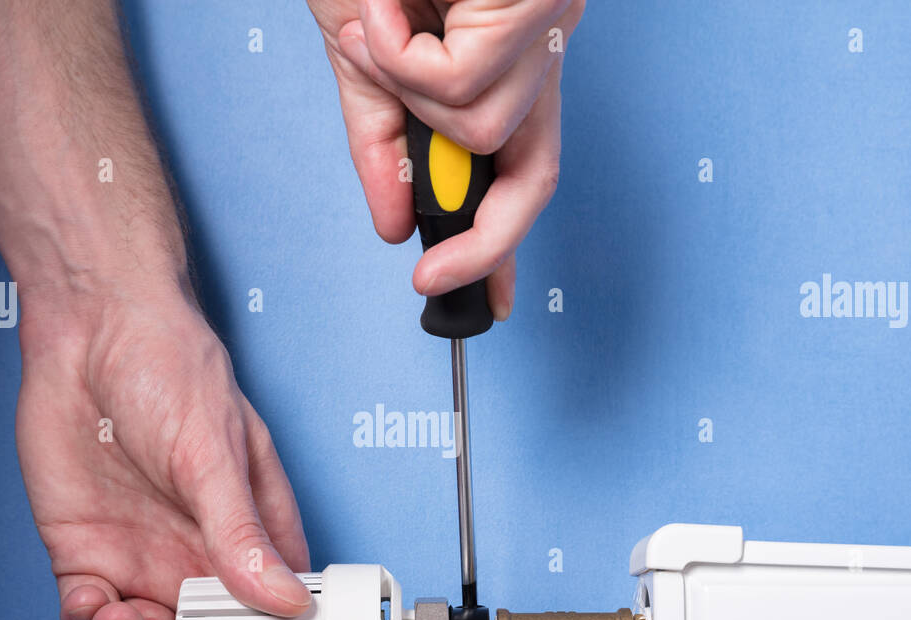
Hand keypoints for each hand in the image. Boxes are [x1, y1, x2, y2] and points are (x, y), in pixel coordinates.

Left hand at [16, 286, 311, 619]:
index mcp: (255, 540)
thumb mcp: (216, 450)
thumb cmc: (172, 369)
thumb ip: (242, 532)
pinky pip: (89, 617)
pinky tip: (90, 603)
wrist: (90, 329)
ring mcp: (144, 562)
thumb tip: (286, 602)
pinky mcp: (86, 555)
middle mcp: (203, 562)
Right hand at [309, 0, 583, 317]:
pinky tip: (381, 13)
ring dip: (406, 92)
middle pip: (532, 178)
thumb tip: (395, 227)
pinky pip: (465, 85)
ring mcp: (546, 23)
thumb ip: (382, 147)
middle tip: (430, 274)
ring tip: (375, 31)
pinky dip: (402, 57)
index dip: (504, 243)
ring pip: (485, 133)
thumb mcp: (364, 61)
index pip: (523, 174)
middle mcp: (538, 47)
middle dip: (480, 239)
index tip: (493, 300)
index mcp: (506, 64)